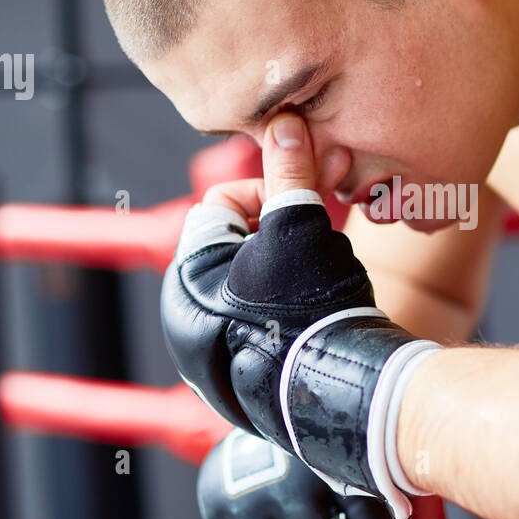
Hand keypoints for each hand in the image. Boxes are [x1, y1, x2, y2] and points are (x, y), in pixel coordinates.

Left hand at [162, 115, 443, 518]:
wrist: (335, 395)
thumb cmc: (314, 308)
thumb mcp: (302, 227)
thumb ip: (290, 174)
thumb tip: (284, 123)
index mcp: (187, 271)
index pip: (223, 203)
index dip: (271, 194)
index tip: (305, 209)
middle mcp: (182, 316)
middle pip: (233, 246)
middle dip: (277, 238)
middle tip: (316, 249)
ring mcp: (204, 357)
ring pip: (245, 289)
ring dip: (281, 277)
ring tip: (318, 289)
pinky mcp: (230, 387)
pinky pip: (253, 332)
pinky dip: (281, 319)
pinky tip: (313, 326)